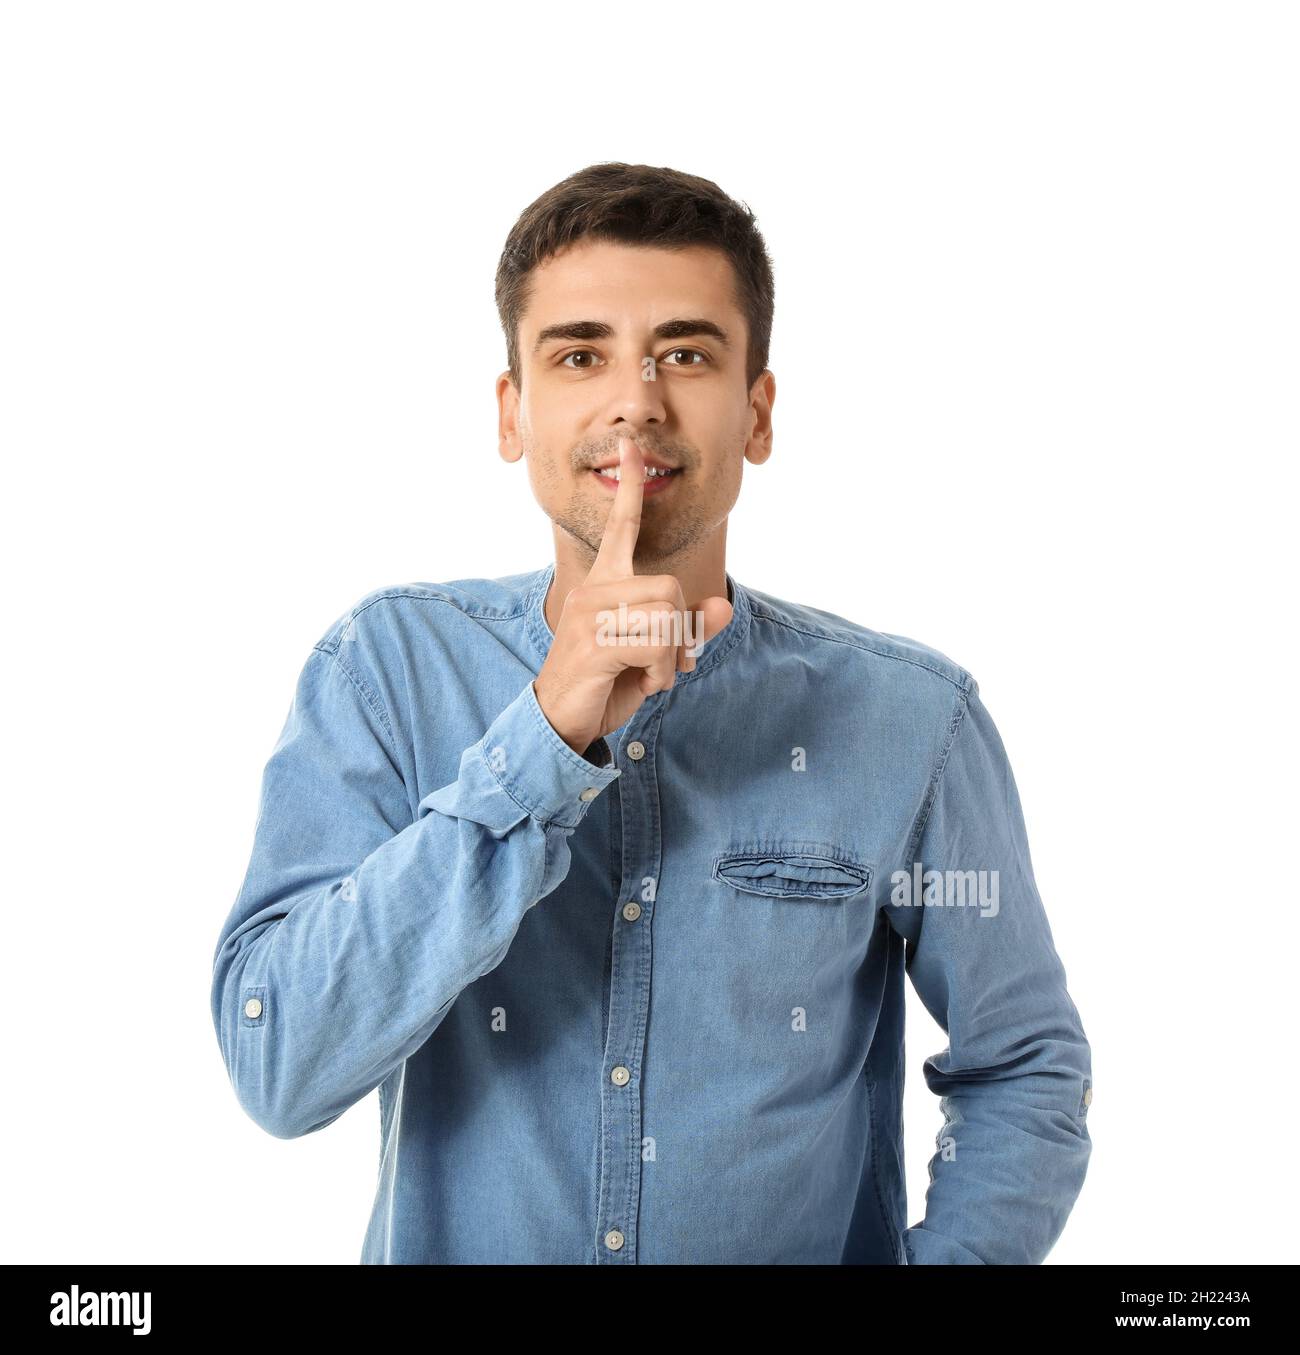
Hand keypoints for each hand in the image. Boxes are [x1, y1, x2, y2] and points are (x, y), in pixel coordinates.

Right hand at [533, 436, 733, 753]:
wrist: (561, 720)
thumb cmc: (606, 683)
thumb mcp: (654, 655)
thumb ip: (689, 629)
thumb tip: (724, 607)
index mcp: (605, 585)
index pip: (621, 528)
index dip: (629, 489)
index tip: (631, 447)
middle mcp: (594, 590)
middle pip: (670, 588)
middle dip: (681, 633)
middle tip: (663, 663)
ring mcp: (589, 614)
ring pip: (666, 616)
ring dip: (670, 657)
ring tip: (646, 674)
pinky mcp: (592, 643)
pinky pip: (654, 644)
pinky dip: (659, 671)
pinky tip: (640, 683)